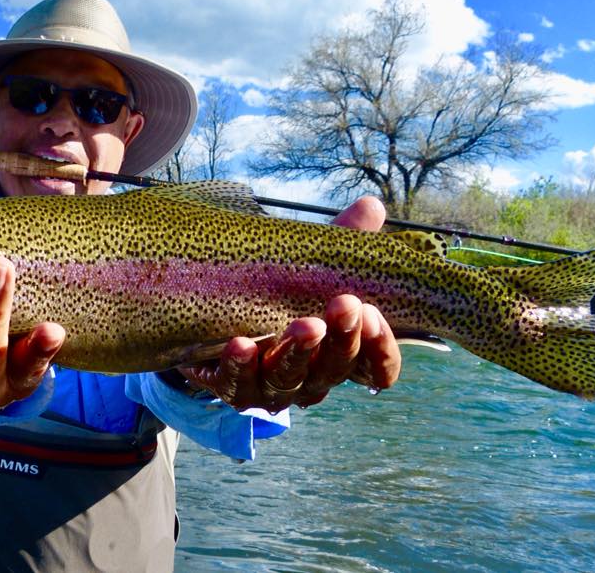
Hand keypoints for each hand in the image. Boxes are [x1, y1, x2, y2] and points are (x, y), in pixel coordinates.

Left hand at [180, 196, 401, 413]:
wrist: (213, 313)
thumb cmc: (277, 289)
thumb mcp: (310, 263)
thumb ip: (341, 241)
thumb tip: (371, 205)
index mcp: (340, 352)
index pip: (377, 367)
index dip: (380, 348)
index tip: (374, 313)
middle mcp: (312, 377)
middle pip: (335, 369)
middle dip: (343, 338)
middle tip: (345, 305)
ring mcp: (273, 388)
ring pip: (290, 380)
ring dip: (298, 352)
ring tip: (303, 325)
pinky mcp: (232, 387)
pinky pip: (237, 384)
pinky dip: (240, 366)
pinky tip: (240, 343)